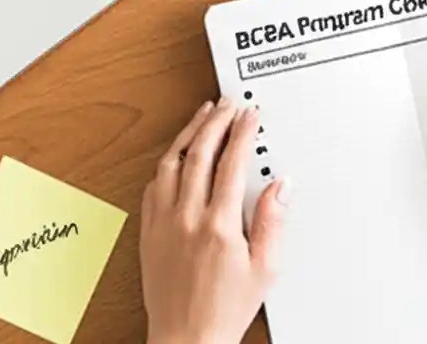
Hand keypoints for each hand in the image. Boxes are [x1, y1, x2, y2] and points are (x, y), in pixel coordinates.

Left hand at [140, 99, 289, 343]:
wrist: (187, 340)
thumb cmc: (224, 311)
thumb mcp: (265, 269)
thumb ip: (273, 223)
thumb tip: (279, 187)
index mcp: (219, 226)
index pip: (232, 164)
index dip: (242, 133)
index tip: (249, 116)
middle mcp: (186, 219)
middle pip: (199, 154)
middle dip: (215, 122)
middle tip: (226, 105)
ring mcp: (163, 224)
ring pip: (171, 164)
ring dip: (188, 135)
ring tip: (201, 117)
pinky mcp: (148, 233)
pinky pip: (153, 186)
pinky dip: (166, 163)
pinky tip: (176, 155)